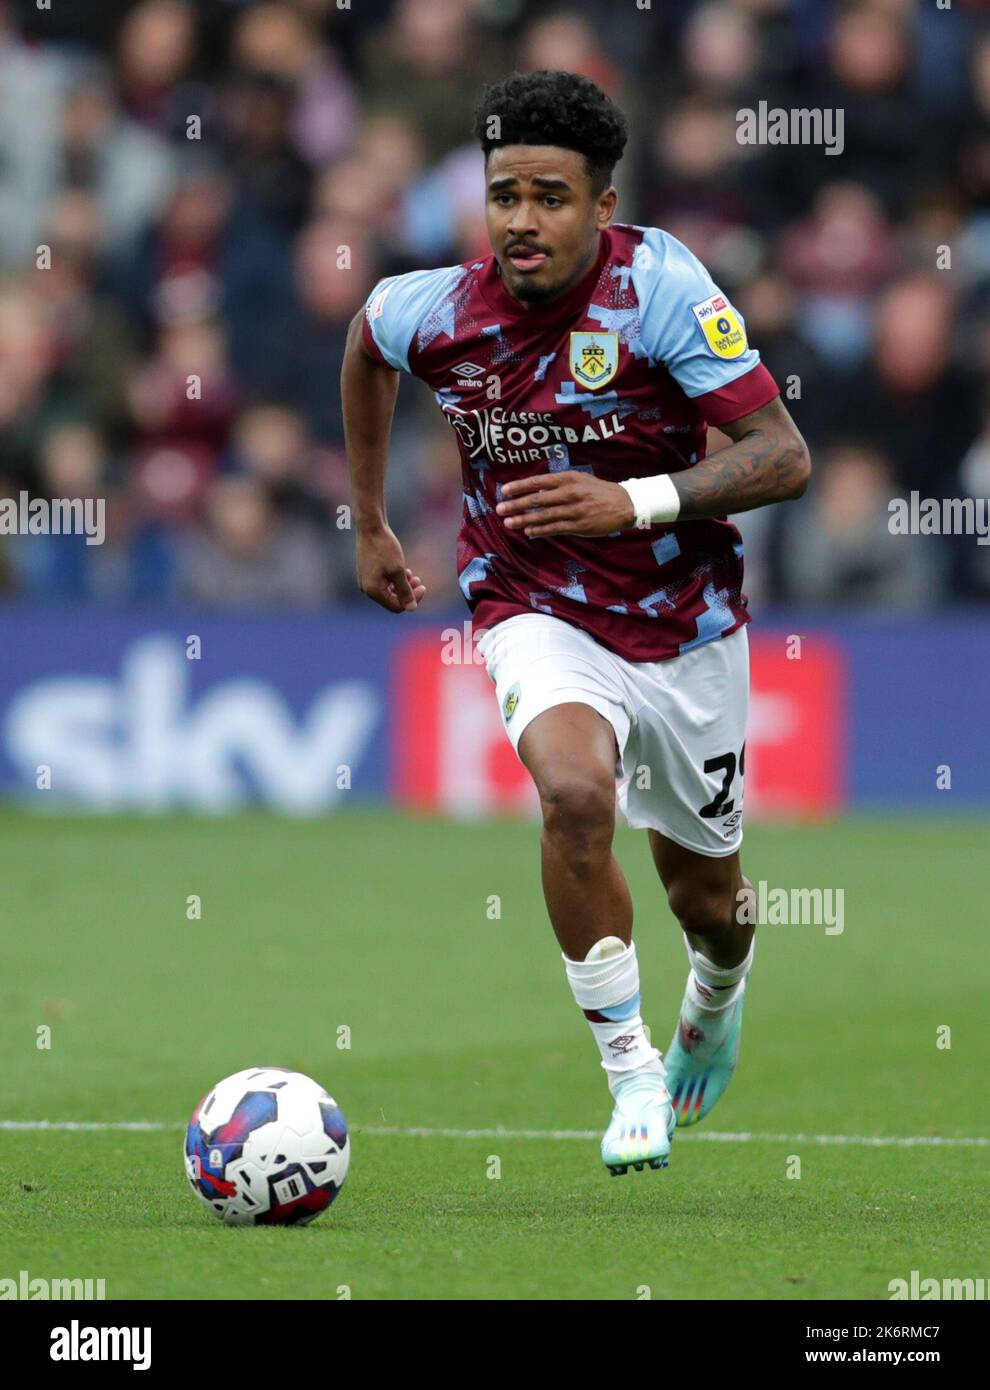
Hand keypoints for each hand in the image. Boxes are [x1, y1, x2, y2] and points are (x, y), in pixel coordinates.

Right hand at [356, 524, 426, 611]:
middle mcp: (367, 589)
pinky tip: (404, 570)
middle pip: (393, 600)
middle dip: (408, 592)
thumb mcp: (398, 570)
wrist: (371, 527)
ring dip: (403, 585)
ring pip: (389, 591)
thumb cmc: (384, 548)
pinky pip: (384, 583)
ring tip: (413, 575)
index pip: (397, 606)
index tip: (423, 586)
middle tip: (420, 581)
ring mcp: (366, 581)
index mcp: (373, 591)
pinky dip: (395, 579)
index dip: (412, 600)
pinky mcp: (368, 573)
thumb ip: (405, 591)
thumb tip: (412, 609)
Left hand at [495, 470, 636, 537]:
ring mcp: (574, 511)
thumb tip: (536, 490)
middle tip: (500, 509)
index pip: (538, 482)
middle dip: (516, 505)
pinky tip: (528, 531)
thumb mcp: (580, 479)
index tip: (504, 491)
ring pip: (543, 516)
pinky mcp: (580, 526)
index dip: (520, 486)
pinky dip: (540, 530)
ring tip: (509, 523)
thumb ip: (559, 484)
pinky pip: (555, 528)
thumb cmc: (599, 490)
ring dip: (524, 520)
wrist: (625, 504)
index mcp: (568, 479)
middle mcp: (570, 493)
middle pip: (537, 500)